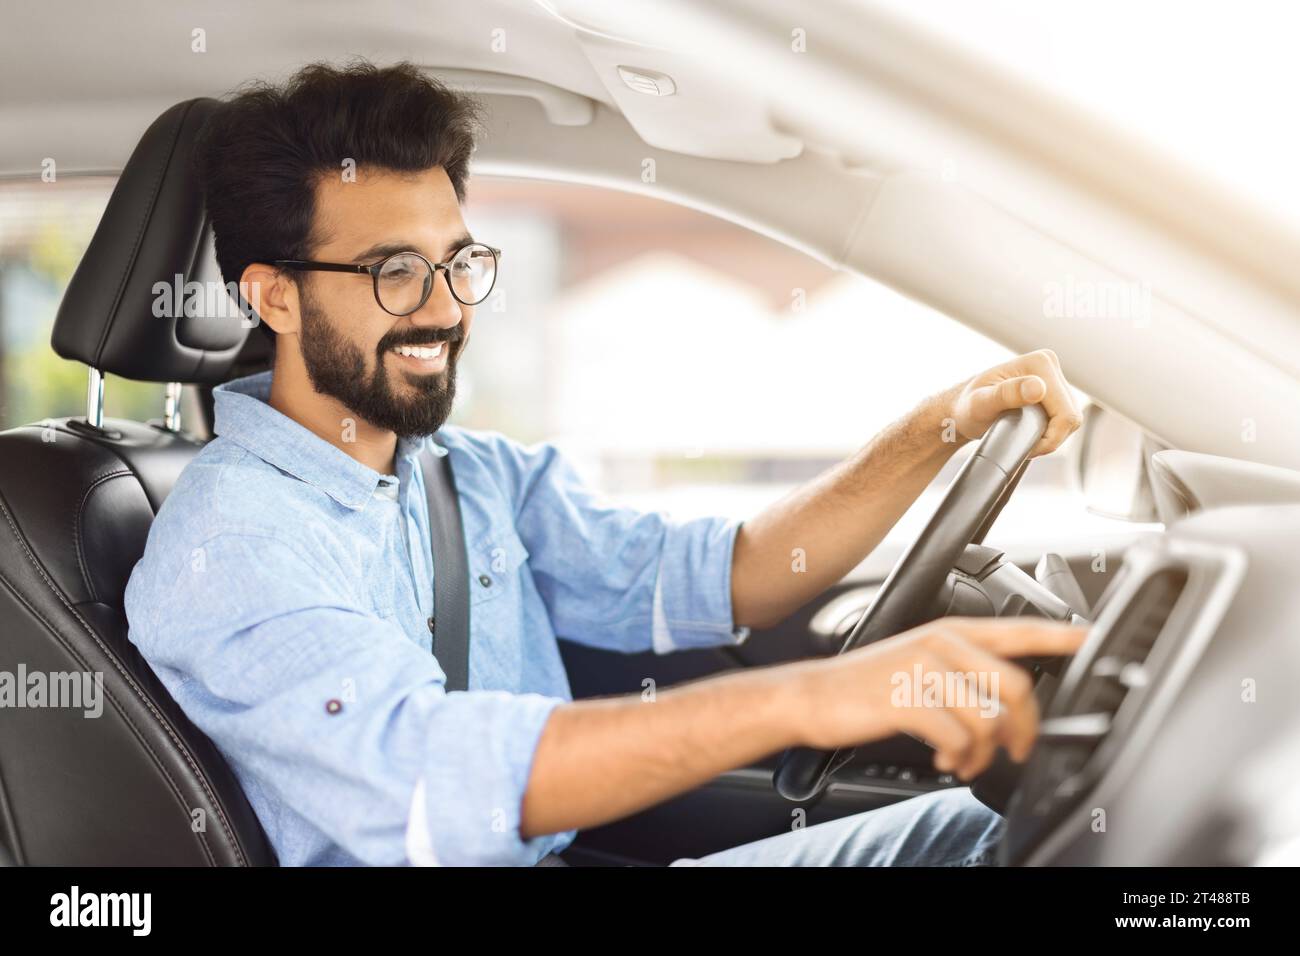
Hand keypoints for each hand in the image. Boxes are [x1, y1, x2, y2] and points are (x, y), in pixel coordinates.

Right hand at [789, 617, 1088, 779]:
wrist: (813, 696)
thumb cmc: (867, 685)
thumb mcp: (919, 662)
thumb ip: (964, 672)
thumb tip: (1010, 707)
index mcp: (949, 632)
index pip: (1019, 629)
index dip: (1060, 635)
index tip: (1091, 637)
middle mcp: (940, 644)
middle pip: (1015, 686)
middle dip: (1025, 728)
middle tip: (1017, 750)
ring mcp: (922, 669)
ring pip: (988, 719)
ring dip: (984, 753)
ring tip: (965, 760)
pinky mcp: (905, 698)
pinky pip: (959, 738)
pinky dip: (959, 759)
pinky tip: (946, 759)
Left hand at [949, 349, 1082, 456]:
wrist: (961, 408)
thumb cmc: (967, 407)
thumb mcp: (980, 403)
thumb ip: (1007, 394)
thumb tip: (1038, 388)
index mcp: (1039, 363)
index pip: (1066, 413)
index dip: (1050, 438)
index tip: (1025, 447)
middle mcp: (1049, 364)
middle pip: (1071, 416)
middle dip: (1051, 438)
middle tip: (1024, 446)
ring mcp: (1053, 377)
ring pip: (1071, 419)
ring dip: (1051, 436)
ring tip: (1024, 439)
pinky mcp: (1053, 389)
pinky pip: (1065, 418)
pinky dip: (1051, 431)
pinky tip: (1031, 432)